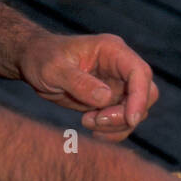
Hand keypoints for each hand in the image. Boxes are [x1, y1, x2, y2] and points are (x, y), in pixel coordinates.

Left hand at [18, 30, 157, 140]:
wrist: (33, 62)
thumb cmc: (41, 58)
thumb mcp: (53, 69)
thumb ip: (78, 82)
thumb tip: (106, 97)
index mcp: (111, 50)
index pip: (139, 72)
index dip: (140, 96)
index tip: (131, 119)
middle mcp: (119, 66)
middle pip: (146, 93)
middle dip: (126, 113)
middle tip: (95, 120)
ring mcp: (118, 83)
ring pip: (137, 110)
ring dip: (116, 124)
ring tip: (85, 121)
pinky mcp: (111, 99)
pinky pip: (124, 119)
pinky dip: (113, 130)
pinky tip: (91, 129)